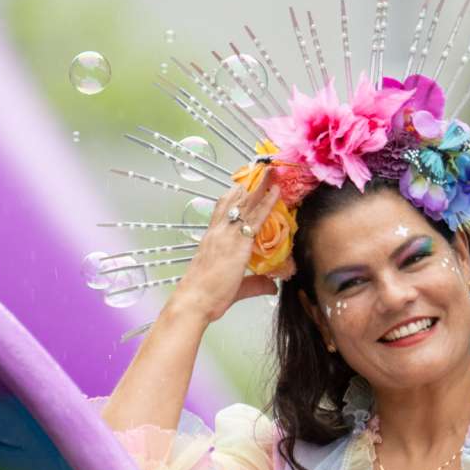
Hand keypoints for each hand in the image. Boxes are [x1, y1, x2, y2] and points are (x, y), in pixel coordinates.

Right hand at [168, 180, 283, 325]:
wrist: (194, 301)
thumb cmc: (206, 296)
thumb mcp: (234, 287)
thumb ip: (255, 284)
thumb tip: (271, 286)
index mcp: (212, 238)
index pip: (222, 210)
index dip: (233, 195)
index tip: (242, 183)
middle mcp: (218, 232)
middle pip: (235, 201)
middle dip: (249, 184)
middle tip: (261, 168)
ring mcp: (228, 235)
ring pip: (247, 204)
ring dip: (260, 186)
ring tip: (271, 170)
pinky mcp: (238, 242)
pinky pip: (256, 217)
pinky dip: (267, 202)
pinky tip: (276, 192)